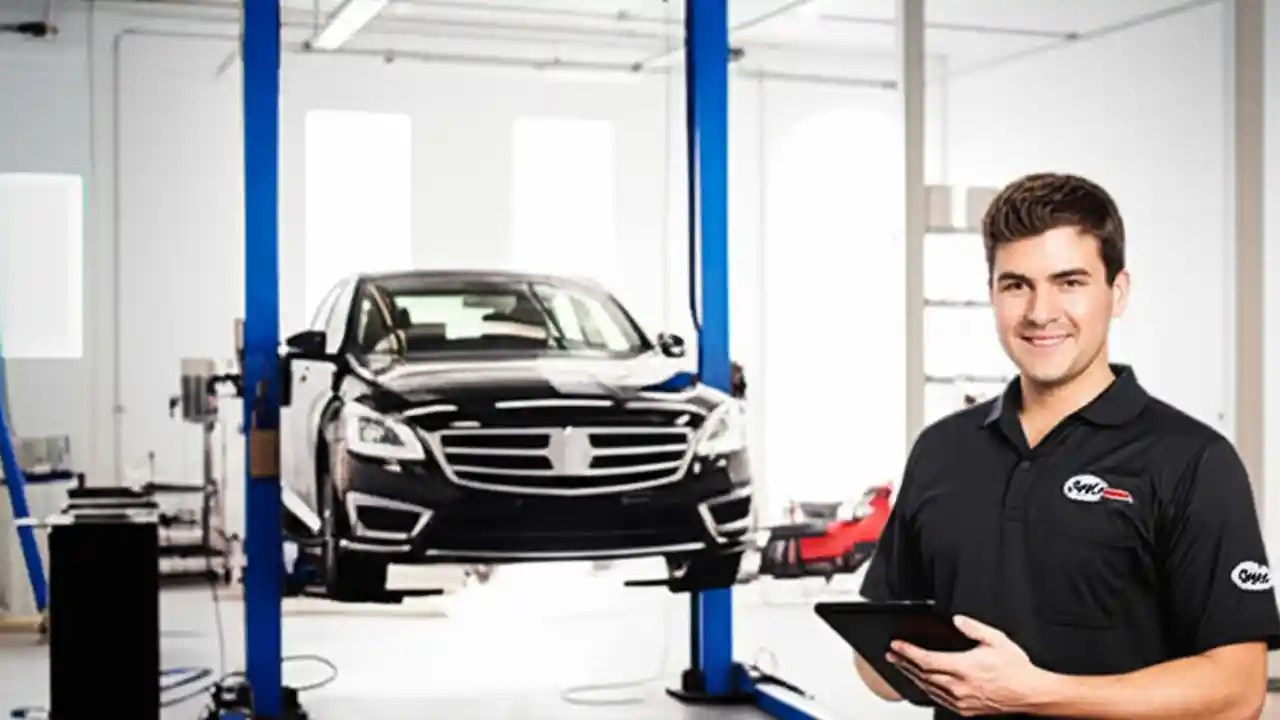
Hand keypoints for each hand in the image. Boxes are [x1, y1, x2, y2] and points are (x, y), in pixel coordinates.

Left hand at [887, 615, 1052, 716]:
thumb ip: (974, 628)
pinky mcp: (965, 710)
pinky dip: (927, 689)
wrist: (1030, 694)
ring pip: (928, 688)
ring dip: (912, 676)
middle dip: (904, 663)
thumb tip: (958, 620)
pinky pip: (939, 699)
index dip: (908, 652)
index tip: (897, 645)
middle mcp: (960, 687)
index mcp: (965, 668)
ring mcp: (961, 701)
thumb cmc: (1016, 669)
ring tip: (901, 666)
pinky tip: (922, 683)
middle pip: (923, 675)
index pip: (927, 660)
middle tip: (892, 654)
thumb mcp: (997, 640)